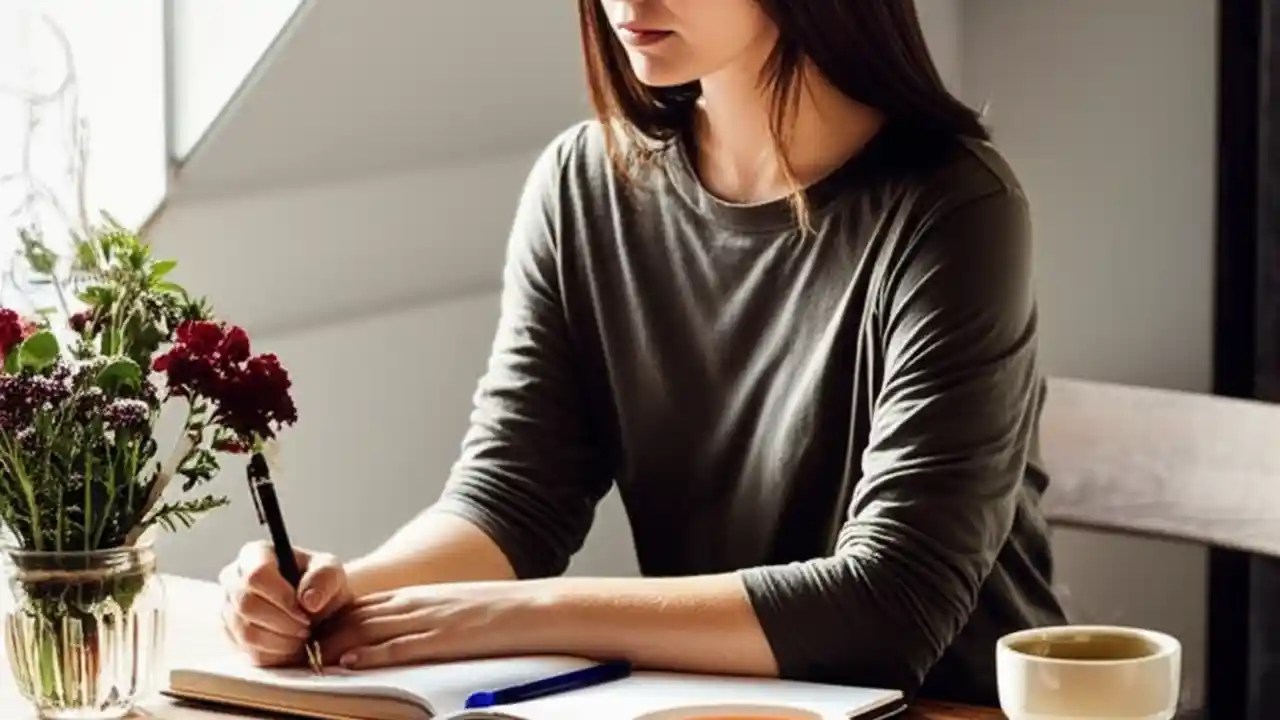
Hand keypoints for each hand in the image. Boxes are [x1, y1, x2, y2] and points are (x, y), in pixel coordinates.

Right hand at [219, 541, 354, 665]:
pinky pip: (249, 651)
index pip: (255, 575)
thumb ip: (324, 578)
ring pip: (246, 631)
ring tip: (303, 636)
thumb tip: (308, 600)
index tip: (305, 610)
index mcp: (255, 554)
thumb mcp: (332, 573)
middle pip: (246, 605)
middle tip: (307, 627)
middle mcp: (233, 579)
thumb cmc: (320, 585)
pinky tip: (292, 646)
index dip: (281, 596)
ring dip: (282, 640)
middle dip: (283, 622)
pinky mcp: (231, 636)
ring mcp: (228, 608)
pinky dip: (277, 654)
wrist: (318, 611)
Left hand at [319, 582, 540, 669]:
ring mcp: (427, 620)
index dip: (334, 620)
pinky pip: (396, 647)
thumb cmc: (499, 613)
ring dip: (336, 643)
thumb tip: (407, 636)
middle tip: (302, 649)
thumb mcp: (455, 609)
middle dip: (326, 632)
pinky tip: (348, 662)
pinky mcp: (440, 639)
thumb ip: (427, 618)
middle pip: (357, 615)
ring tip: (312, 658)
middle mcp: (416, 603)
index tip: (314, 634)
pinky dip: (368, 654)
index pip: (363, 604)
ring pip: (368, 629)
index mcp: (420, 596)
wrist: (533, 608)